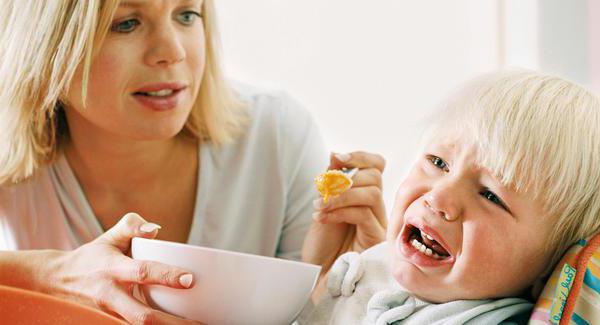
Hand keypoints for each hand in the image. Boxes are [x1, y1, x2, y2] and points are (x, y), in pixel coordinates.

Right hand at [41, 213, 200, 323]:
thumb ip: (131, 227)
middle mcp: (111, 295)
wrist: (56, 280)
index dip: (166, 276)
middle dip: (173, 323)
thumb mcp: (108, 237)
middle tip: (201, 321)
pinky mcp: (110, 322)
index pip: (142, 272)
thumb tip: (155, 228)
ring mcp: (110, 313)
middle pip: (142, 316)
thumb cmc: (92, 257)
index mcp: (113, 269)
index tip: (190, 279)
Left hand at [302, 151, 386, 274]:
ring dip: (341, 195)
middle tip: (322, 190)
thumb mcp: (322, 206)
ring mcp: (379, 224)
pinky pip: (363, 214)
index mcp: (364, 197)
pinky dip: (340, 211)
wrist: (318, 278)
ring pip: (371, 194)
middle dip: (346, 178)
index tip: (338, 157)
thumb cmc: (322, 245)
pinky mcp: (377, 240)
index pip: (376, 166)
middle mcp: (376, 208)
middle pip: (375, 176)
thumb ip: (331, 182)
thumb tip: (335, 154)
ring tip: (320, 207)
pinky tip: (323, 218)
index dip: (360, 156)